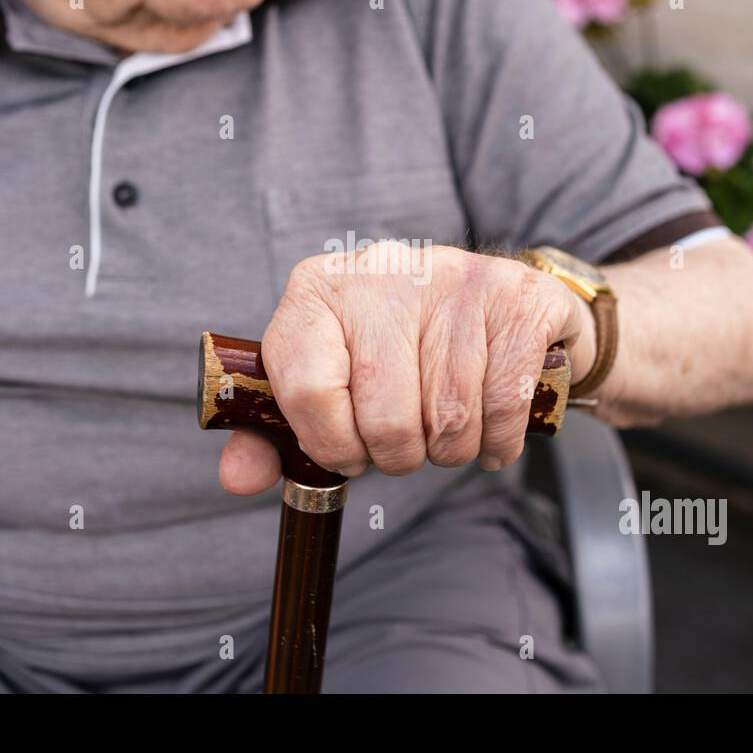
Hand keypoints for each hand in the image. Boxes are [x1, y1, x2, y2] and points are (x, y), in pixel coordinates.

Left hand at [219, 243, 594, 493]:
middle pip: (386, 416)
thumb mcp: (324, 381)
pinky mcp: (515, 297)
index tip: (350, 452)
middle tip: (405, 445)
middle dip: (399, 455)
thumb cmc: (393, 352)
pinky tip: (491, 433)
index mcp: (317, 292)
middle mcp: (382, 272)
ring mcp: (454, 278)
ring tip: (447, 433)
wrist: (489, 300)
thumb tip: (237, 480)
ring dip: (452, 451)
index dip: (333, 444)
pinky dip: (499, 440)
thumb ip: (274, 433)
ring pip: (450, 417)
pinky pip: (504, 405)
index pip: (310, 389)